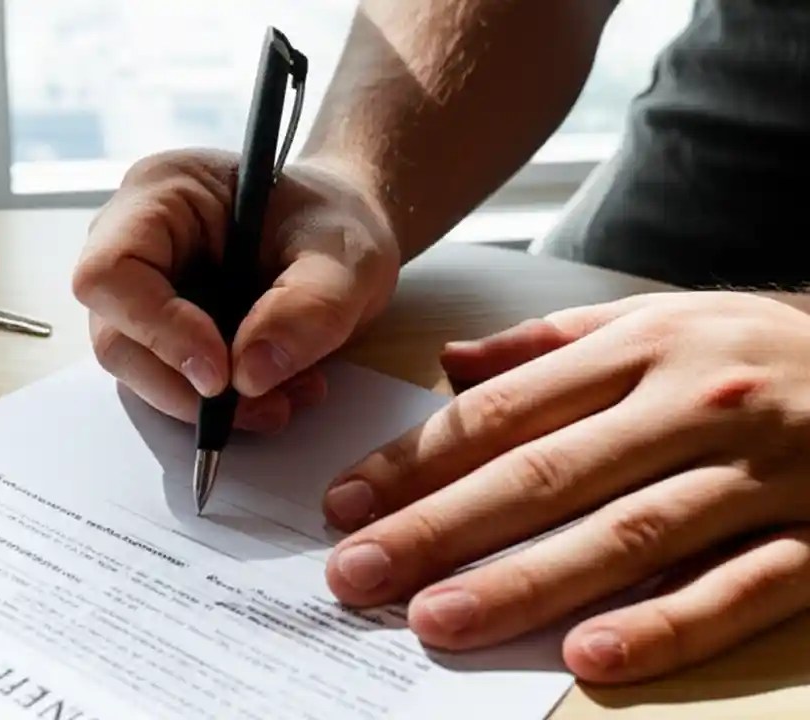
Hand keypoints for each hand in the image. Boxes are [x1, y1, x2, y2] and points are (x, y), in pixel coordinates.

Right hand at [72, 149, 397, 433]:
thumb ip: (307, 309)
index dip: (156, 329)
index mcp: (161, 192)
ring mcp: (141, 289)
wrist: (346, 234)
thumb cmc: (335, 223)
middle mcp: (132, 240)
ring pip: (139, 369)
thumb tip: (249, 375)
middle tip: (261, 404)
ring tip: (281, 400)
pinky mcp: (160, 330)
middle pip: (115, 333)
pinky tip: (272, 393)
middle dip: (184, 385)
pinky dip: (218, 403)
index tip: (220, 373)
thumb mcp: (345, 258)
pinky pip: (168, 381)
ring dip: (205, 403)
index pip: (112, 271)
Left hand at [320, 291, 809, 683]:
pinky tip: (590, 657)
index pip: (503, 413)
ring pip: (626, 535)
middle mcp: (692, 405)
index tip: (346, 504)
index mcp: (642, 349)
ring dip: (524, 582)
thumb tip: (448, 363)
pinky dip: (664, 624)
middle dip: (439, 528)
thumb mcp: (658, 320)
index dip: (417, 460)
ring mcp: (758, 476)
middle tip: (356, 572)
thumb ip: (549, 344)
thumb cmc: (755, 349)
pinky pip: (736, 590)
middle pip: (545, 475)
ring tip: (436, 619)